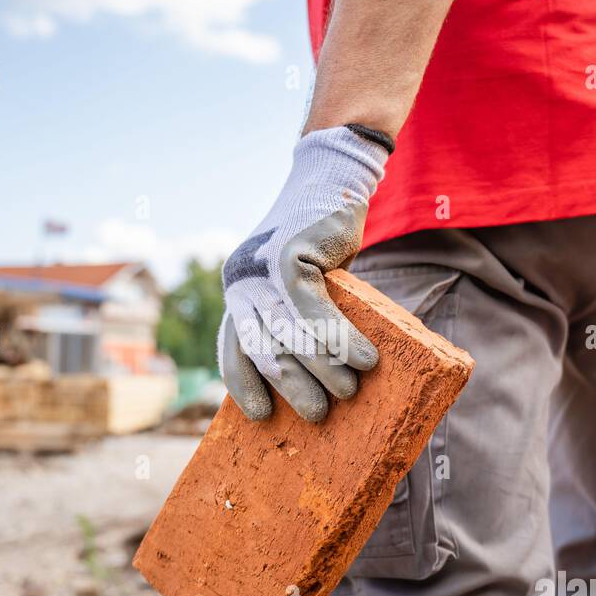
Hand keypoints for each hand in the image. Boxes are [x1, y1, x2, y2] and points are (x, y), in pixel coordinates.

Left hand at [218, 125, 391, 421]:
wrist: (332, 180)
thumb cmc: (322, 244)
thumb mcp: (301, 283)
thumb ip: (296, 319)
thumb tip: (317, 378)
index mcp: (238, 292)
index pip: (231, 348)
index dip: (244, 384)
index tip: (261, 416)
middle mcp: (241, 281)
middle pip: (261, 348)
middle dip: (289, 387)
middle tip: (317, 416)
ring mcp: (262, 267)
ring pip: (289, 333)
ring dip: (321, 369)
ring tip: (348, 392)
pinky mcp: (291, 254)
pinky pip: (313, 310)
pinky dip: (341, 339)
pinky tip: (364, 359)